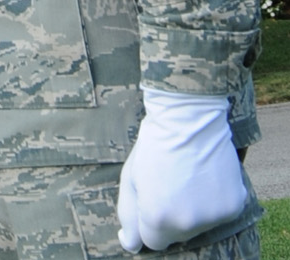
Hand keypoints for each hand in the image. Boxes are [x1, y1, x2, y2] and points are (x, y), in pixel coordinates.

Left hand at [117, 92, 245, 251]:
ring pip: (200, 225)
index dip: (151, 218)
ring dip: (194, 209)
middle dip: (172, 215)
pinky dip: (215, 200)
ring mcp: (212, 217)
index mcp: (156, 218)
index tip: (154, 196)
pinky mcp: (233, 206)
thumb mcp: (131, 177)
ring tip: (190, 176)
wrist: (188, 117)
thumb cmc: (154, 144)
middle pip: (177, 235)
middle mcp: (185, 224)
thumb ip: (129, 215)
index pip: (153, 241)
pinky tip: (207, 176)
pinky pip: (221, 213)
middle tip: (172, 182)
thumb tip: (130, 245)